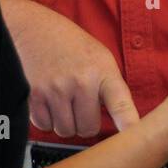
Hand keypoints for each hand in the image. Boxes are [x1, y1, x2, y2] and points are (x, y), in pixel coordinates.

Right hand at [0, 0, 139, 136]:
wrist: (33, 28)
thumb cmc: (70, 45)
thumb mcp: (100, 58)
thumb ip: (111, 89)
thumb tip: (122, 126)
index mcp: (102, 72)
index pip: (120, 105)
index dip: (129, 126)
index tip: (135, 138)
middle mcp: (80, 82)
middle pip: (88, 128)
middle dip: (84, 121)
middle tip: (79, 102)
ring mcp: (56, 89)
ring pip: (66, 130)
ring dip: (65, 122)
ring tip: (63, 99)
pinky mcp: (34, 96)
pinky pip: (44, 126)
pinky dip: (46, 119)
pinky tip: (48, 100)